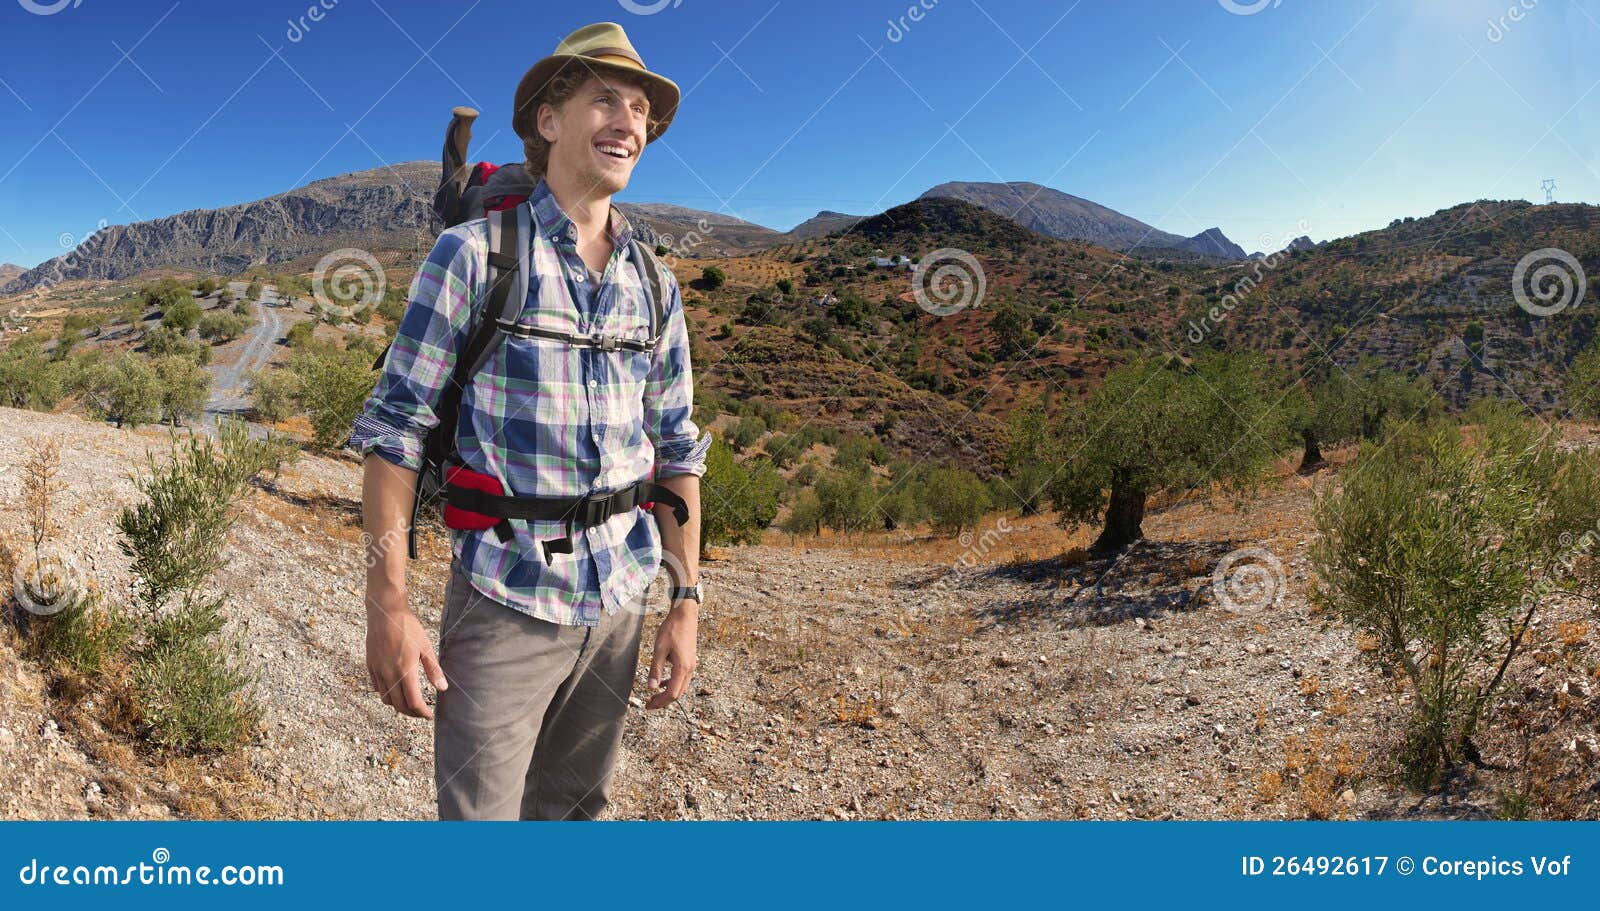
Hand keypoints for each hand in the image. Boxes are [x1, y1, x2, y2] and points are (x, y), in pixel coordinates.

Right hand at [365, 584, 446, 719]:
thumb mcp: (426, 647)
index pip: (413, 702)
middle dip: (412, 713)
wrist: (385, 613)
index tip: (429, 715)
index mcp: (405, 670)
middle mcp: (389, 674)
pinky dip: (388, 694)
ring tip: (410, 704)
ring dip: (398, 706)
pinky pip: (378, 688)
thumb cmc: (408, 628)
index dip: (422, 712)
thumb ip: (433, 669)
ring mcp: (377, 671)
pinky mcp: (370, 666)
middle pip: (399, 705)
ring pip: (386, 699)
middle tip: (421, 713)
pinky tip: (397, 690)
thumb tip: (442, 688)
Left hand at [646, 600, 698, 709]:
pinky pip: (682, 678)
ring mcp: (692, 664)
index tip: (649, 705)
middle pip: (678, 693)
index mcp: (682, 667)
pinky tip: (663, 682)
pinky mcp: (690, 660)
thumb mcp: (659, 649)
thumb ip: (655, 669)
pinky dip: (672, 683)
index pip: (672, 693)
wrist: (685, 615)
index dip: (660, 702)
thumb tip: (651, 687)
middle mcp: (690, 668)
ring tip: (655, 695)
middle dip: (664, 701)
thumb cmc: (672, 629)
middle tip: (650, 704)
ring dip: (668, 693)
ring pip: (681, 686)